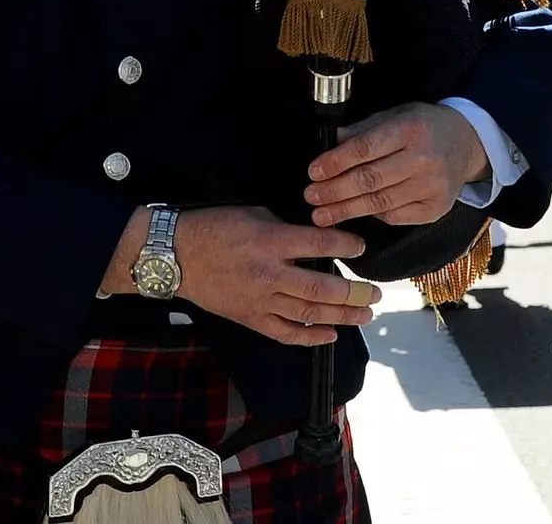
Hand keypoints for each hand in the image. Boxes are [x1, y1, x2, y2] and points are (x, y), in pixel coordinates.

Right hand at [137, 206, 378, 347]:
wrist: (175, 256)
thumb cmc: (214, 227)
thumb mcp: (252, 214)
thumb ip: (284, 228)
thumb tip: (313, 239)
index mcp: (269, 242)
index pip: (317, 245)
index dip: (344, 246)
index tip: (360, 247)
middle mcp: (269, 274)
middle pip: (320, 289)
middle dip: (354, 293)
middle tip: (376, 293)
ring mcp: (260, 301)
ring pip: (308, 314)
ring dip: (342, 316)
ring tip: (366, 314)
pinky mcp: (251, 318)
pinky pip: (285, 333)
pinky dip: (310, 337)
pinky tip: (331, 335)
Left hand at [304, 102, 490, 227]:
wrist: (466, 142)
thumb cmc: (422, 126)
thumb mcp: (394, 115)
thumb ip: (363, 130)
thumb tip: (329, 143)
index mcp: (410, 129)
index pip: (365, 149)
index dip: (336, 162)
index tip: (313, 172)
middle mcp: (424, 160)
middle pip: (370, 180)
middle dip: (335, 191)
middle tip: (310, 196)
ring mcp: (432, 187)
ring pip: (380, 203)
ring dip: (346, 210)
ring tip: (321, 215)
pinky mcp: (436, 208)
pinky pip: (395, 216)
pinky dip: (371, 216)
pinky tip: (353, 213)